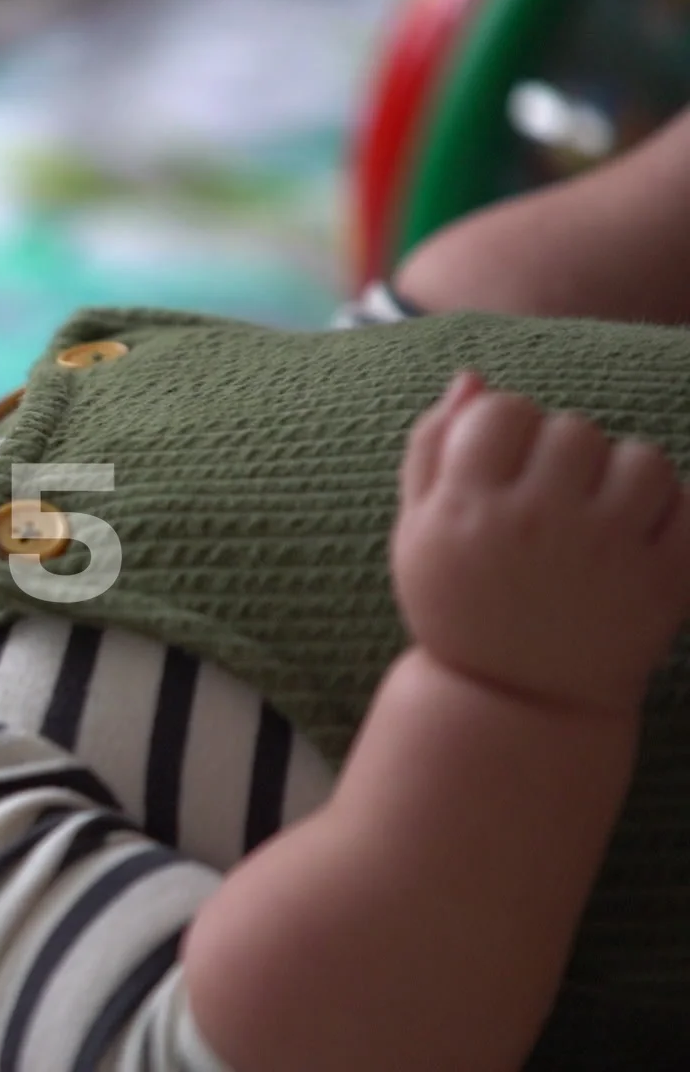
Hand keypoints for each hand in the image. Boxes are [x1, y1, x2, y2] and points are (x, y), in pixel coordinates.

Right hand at [392, 373, 689, 713]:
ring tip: (599, 518)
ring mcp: (604, 553)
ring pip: (640, 458)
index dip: (505, 431)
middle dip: (563, 456)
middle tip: (549, 505)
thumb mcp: (416, 533)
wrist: (514, 702)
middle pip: (573, 429)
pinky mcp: (662, 582)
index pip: (504, 410)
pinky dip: (672, 512)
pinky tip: (638, 537)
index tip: (501, 472)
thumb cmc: (458, 606)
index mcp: (465, 509)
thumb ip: (431, 450)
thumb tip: (475, 378)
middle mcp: (534, 524)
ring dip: (624, 477)